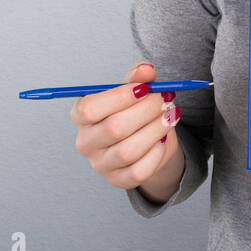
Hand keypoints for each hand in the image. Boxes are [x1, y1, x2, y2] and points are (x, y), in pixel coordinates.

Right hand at [71, 62, 182, 189]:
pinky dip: (155, 154)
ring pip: (128, 151)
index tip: (146, 88)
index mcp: (81, 115)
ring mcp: (100, 164)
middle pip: (113, 128)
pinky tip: (162, 139)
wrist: (145, 143)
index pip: (90, 108)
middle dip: (146, 111)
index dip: (120, 97)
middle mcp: (85, 141)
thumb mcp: (134, 91)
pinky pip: (138, 171)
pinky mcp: (117, 180)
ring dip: (155, 130)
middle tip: (165, 100)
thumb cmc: (132, 111)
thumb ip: (137, 78)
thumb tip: (146, 70)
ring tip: (169, 116)